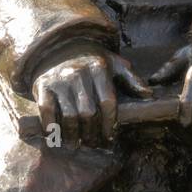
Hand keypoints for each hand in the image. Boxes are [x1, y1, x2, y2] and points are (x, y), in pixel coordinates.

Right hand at [31, 40, 149, 145]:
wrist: (59, 46)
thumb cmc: (92, 61)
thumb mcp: (115, 64)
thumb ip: (132, 78)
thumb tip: (149, 95)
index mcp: (99, 68)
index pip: (108, 102)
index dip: (110, 123)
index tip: (110, 137)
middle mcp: (78, 73)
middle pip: (88, 112)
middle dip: (92, 133)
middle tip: (94, 144)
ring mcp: (59, 80)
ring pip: (69, 115)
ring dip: (73, 135)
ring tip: (77, 144)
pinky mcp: (42, 86)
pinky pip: (47, 112)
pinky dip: (52, 128)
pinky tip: (58, 137)